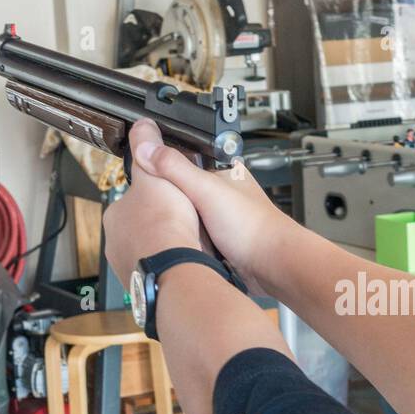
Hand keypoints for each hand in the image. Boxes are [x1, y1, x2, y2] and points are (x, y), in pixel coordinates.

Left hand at [102, 120, 201, 282]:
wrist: (175, 271)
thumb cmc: (165, 226)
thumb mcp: (158, 176)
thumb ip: (149, 151)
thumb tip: (142, 126)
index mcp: (114, 215)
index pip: (132, 200)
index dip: (154, 196)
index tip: (170, 198)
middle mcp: (115, 243)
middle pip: (141, 227)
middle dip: (161, 224)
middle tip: (184, 220)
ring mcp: (128, 267)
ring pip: (150, 250)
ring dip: (166, 246)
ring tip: (189, 241)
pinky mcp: (144, 287)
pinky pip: (160, 270)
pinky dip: (171, 266)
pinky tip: (187, 260)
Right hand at [131, 133, 294, 293]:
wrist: (271, 265)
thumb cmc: (254, 226)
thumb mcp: (207, 189)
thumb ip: (176, 168)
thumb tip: (147, 148)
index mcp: (221, 169)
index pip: (183, 156)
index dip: (161, 162)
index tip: (142, 171)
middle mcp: (220, 191)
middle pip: (180, 187)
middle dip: (167, 196)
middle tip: (149, 202)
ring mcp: (218, 216)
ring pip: (184, 212)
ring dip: (176, 219)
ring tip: (160, 222)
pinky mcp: (217, 238)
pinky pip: (192, 234)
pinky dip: (185, 237)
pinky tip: (177, 239)